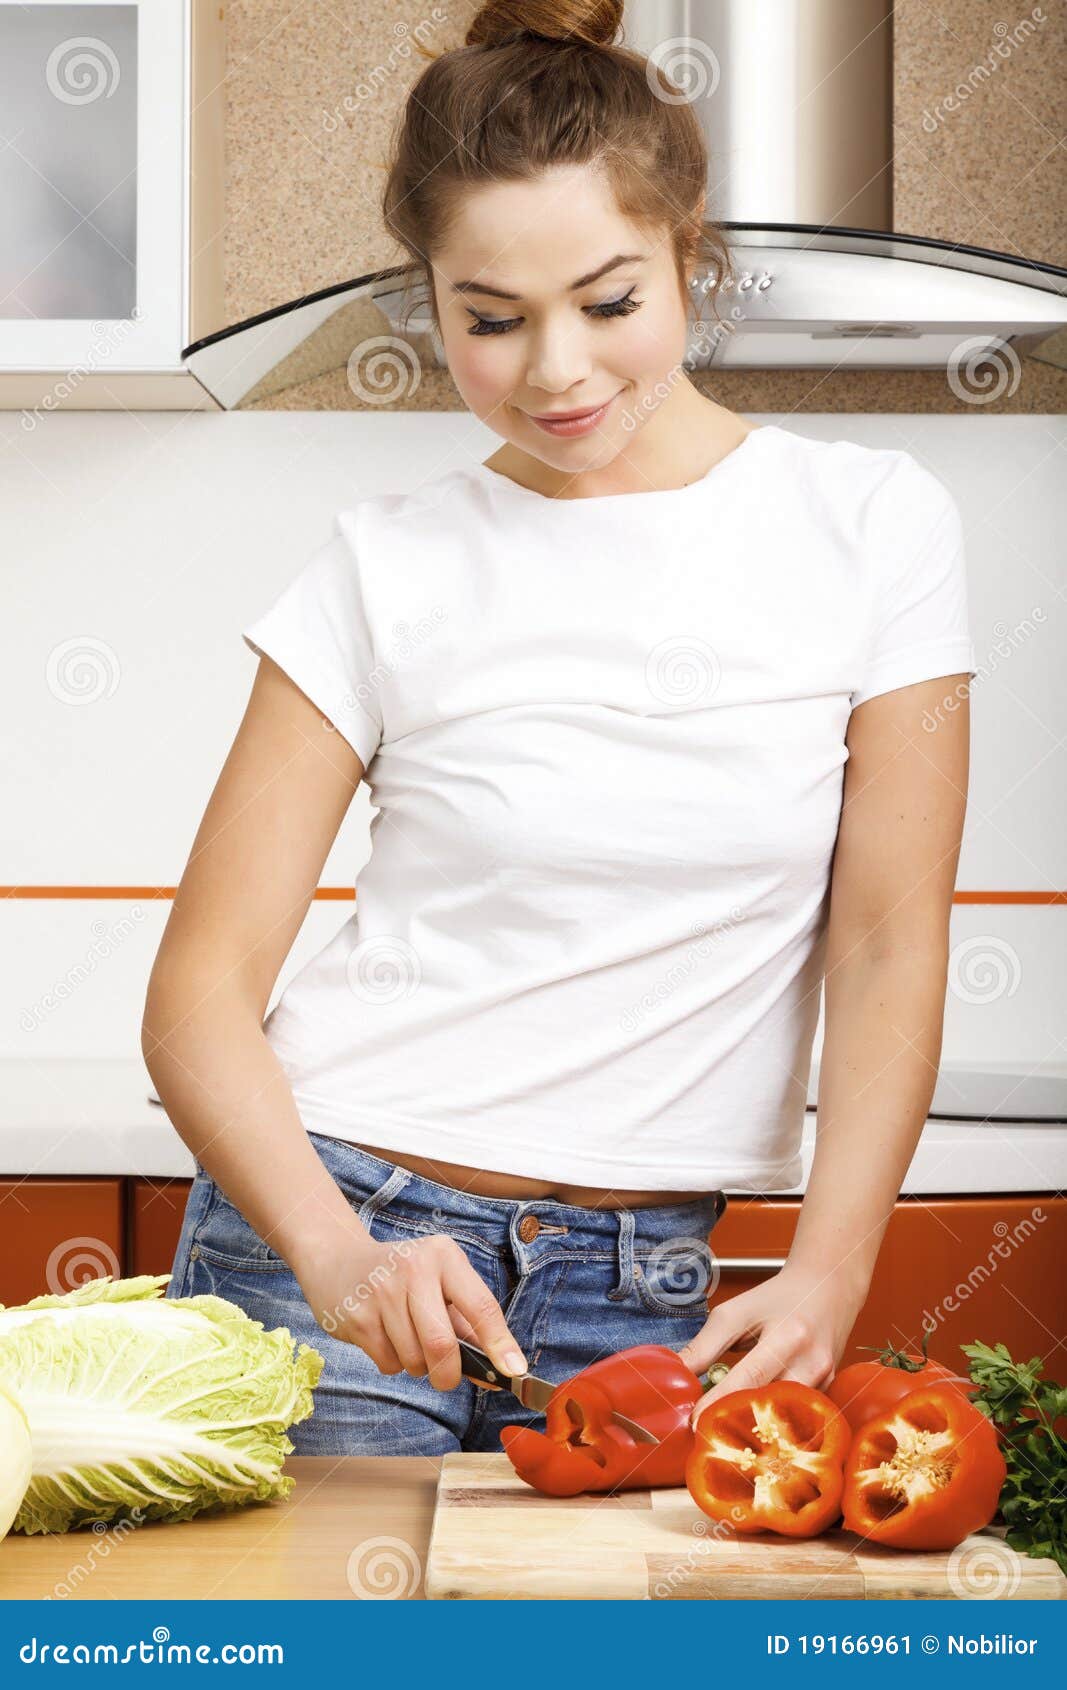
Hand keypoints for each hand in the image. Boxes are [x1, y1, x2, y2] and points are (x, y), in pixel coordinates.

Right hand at [295, 1231, 527, 1392]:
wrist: (337, 1261)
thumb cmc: (403, 1278)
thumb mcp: (439, 1283)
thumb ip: (470, 1325)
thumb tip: (504, 1369)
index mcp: (444, 1256)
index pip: (481, 1305)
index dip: (500, 1343)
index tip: (514, 1371)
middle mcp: (414, 1268)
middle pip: (442, 1344)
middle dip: (448, 1373)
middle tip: (446, 1377)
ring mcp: (381, 1292)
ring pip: (414, 1360)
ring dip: (417, 1365)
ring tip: (406, 1338)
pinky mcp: (356, 1317)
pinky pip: (388, 1364)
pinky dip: (392, 1363)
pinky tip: (383, 1335)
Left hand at [675, 1263, 869, 1432]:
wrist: (827, 1289)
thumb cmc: (778, 1299)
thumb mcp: (736, 1312)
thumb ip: (706, 1344)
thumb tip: (678, 1374)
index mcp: (788, 1335)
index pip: (749, 1379)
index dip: (719, 1402)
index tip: (694, 1421)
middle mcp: (812, 1362)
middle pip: (768, 1405)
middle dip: (735, 1420)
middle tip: (706, 1429)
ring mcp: (824, 1382)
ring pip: (783, 1416)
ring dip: (753, 1423)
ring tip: (726, 1427)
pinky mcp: (827, 1393)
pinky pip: (795, 1414)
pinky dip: (771, 1418)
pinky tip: (752, 1419)